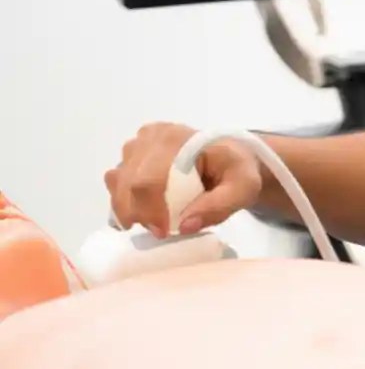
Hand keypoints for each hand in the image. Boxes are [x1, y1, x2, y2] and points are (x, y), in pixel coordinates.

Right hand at [105, 123, 262, 237]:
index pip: (149, 179)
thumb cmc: (236, 171)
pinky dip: (124, 202)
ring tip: (156, 218)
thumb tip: (184, 225)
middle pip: (127, 183)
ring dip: (130, 208)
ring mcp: (138, 144)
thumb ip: (219, 206)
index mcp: (179, 140)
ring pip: (117, 183)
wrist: (230, 156)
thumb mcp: (244, 189)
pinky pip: (115, 182)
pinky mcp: (131, 154)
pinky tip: (143, 212)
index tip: (163, 231)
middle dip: (139, 214)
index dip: (150, 210)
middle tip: (161, 230)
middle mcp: (151, 137)